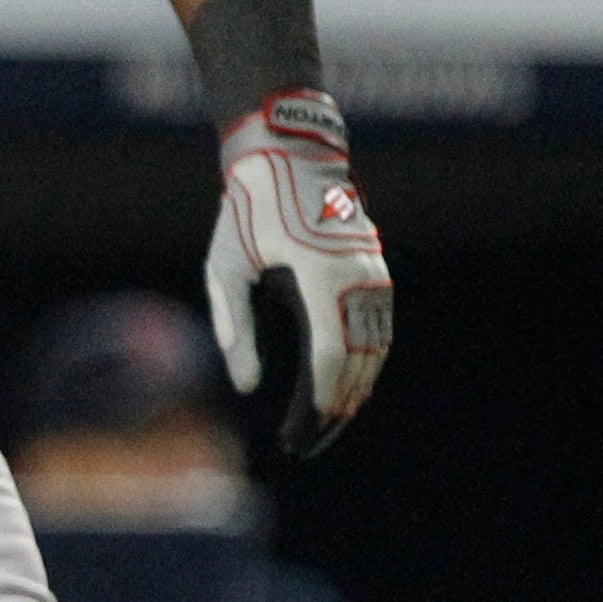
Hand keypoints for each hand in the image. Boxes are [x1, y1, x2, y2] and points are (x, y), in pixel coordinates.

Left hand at [204, 88, 391, 457]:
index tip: (297, 438)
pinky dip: (362, 364)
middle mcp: (358, 279)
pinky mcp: (375, 271)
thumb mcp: (225, 269)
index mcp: (321, 277)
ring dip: (353, 392)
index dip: (316, 405)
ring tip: (324, 427)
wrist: (286, 155)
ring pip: (374, 351)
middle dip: (333, 410)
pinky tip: (342, 389)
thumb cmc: (246, 210)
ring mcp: (373, 274)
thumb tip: (247, 387)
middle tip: (304, 446)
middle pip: (357, 364)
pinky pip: (377, 330)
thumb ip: (235, 329)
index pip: (328, 359)